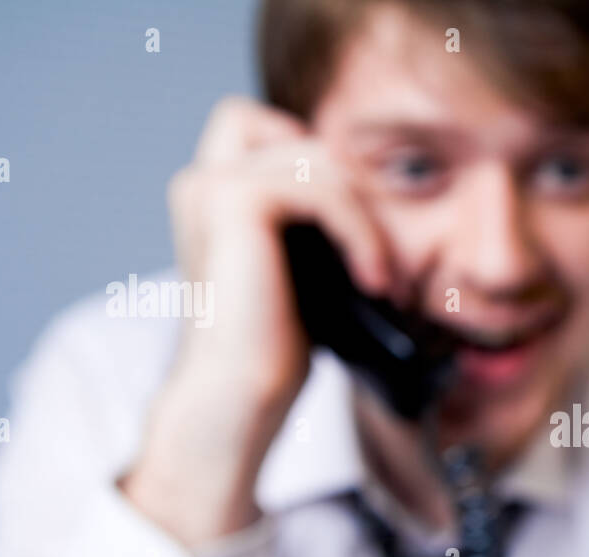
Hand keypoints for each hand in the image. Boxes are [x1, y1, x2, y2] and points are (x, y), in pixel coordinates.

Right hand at [122, 97, 394, 545]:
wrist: (236, 399)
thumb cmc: (269, 353)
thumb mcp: (301, 273)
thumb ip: (316, 228)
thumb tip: (377, 202)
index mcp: (211, 196)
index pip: (264, 125)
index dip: (315, 159)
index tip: (356, 236)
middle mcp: (202, 181)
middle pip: (308, 140)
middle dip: (358, 197)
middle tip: (384, 264)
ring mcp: (213, 186)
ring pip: (323, 164)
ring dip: (370, 223)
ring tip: (386, 282)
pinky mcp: (235, 201)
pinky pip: (325, 191)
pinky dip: (362, 235)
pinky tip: (374, 282)